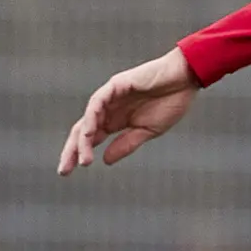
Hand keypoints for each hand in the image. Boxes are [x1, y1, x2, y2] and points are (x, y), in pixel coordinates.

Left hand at [58, 48, 201, 175]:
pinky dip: (91, 119)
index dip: (78, 154)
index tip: (68, 172)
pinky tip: (88, 135)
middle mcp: (108, 109)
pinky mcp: (116, 85)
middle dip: (72, 150)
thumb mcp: (148, 131)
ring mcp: (110, 96)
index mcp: (116, 120)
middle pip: (82, 131)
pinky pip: (97, 103)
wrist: (186, 78)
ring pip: (87, 119)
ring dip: (82, 141)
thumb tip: (105, 160)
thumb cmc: (171, 101)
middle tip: (64, 171)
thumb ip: (127, 144)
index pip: (90, 139)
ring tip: (83, 160)